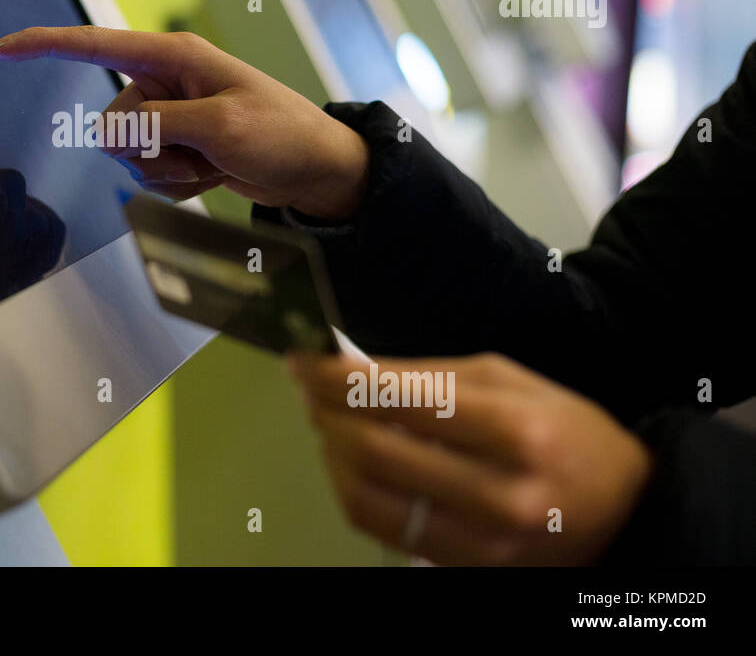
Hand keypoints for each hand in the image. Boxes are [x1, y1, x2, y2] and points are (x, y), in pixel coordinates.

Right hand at [0, 27, 369, 219]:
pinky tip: (211, 175)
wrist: (316, 169)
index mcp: (173, 57)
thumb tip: (110, 137)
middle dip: (148, 150)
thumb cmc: (281, 133)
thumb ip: (157, 128)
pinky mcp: (176, 145)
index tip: (1, 50)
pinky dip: (176, 184)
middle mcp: (164, 82)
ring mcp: (169, 116)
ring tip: (211, 165)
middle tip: (199, 154)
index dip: (45, 46)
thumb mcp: (221, 127)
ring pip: (126, 155)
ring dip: (165, 172)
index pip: (95, 46)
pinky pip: (147, 174)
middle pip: (112, 122)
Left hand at [286, 351, 652, 564]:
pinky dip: (354, 488)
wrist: (625, 511)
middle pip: (373, 451)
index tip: (303, 360)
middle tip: (308, 388)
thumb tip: (346, 368)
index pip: (399, 399)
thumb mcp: (507, 380)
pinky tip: (351, 461)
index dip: (336, 378)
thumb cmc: (564, 430)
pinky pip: (383, 529)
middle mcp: (499, 493)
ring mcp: (481, 542)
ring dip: (330, 454)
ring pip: (365, 499)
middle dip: (325, 413)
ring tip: (326, 423)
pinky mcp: (466, 568)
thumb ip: (426, 374)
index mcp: (515, 430)